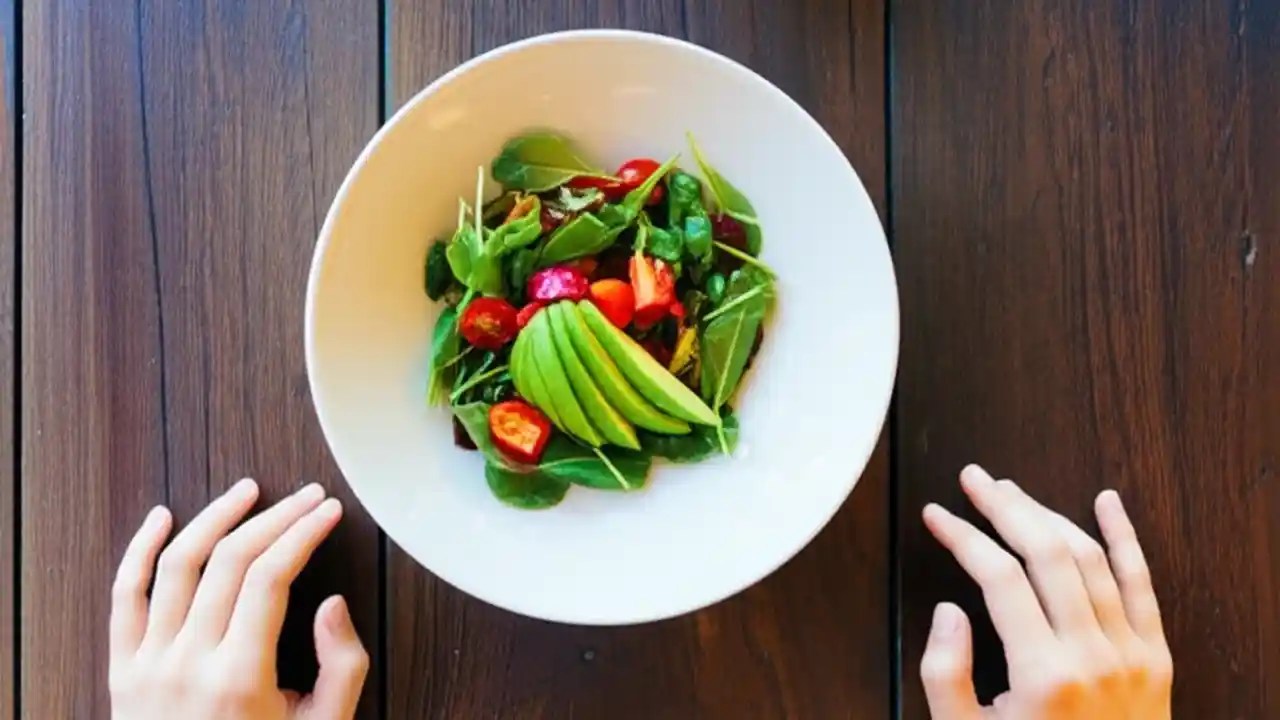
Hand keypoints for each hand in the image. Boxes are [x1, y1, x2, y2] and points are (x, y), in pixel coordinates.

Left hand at [110, 479, 368, 719]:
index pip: (270, 576)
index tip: (329, 511)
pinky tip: (162, 518)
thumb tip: (333, 605)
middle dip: (276, 517)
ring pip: (177, 564)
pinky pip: (123, 596)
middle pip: (230, 560)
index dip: (304, 532)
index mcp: (239, 678)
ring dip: (215, 517)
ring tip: (247, 491)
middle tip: (307, 497)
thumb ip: (342, 668)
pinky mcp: (122, 671)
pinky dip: (139, 550)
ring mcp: (148, 665)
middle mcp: (187, 664)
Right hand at [920, 465, 1172, 718]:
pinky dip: (1125, 537)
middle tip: (975, 480)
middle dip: (1004, 506)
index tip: (938, 516)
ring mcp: (1130, 653)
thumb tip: (949, 613)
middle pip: (1046, 551)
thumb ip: (945, 675)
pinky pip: (1143, 583)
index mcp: (1043, 674)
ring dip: (1049, 514)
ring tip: (1014, 493)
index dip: (961, 536)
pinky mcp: (1155, 657)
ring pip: (1089, 557)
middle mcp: (1092, 655)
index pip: (996, 576)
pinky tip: (1107, 503)